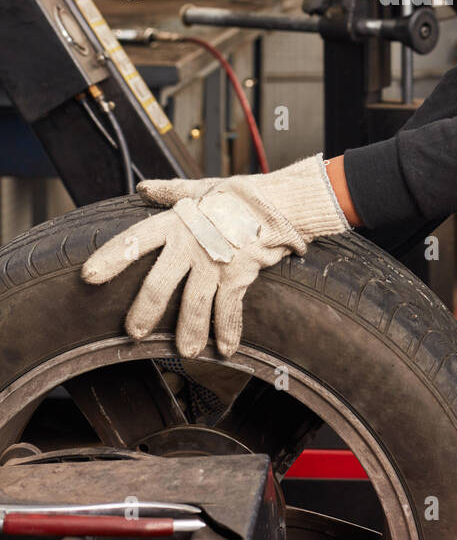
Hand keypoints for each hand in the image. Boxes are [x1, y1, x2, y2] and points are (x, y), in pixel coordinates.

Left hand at [81, 154, 349, 357]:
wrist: (284, 202)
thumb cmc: (242, 195)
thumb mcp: (203, 188)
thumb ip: (171, 191)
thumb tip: (144, 188)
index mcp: (178, 221)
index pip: (137, 239)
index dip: (112, 257)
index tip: (89, 276)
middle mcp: (192, 243)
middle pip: (160, 282)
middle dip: (145, 310)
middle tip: (134, 332)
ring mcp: (215, 261)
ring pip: (194, 304)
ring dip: (189, 331)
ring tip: (187, 352)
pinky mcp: (239, 274)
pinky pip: (229, 308)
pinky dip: (228, 330)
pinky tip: (226, 348)